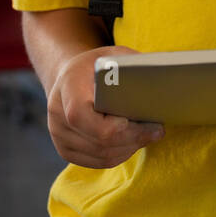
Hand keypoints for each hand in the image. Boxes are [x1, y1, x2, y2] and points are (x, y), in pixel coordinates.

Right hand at [47, 45, 164, 168]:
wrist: (68, 78)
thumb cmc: (96, 65)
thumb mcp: (113, 55)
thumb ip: (131, 67)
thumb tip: (159, 81)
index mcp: (67, 87)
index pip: (82, 115)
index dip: (114, 125)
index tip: (143, 119)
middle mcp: (57, 114)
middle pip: (99, 140)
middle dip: (133, 137)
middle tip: (158, 129)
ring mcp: (59, 136)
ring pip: (102, 155)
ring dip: (130, 148)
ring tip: (149, 134)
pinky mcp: (66, 150)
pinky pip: (98, 161)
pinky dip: (120, 154)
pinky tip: (133, 142)